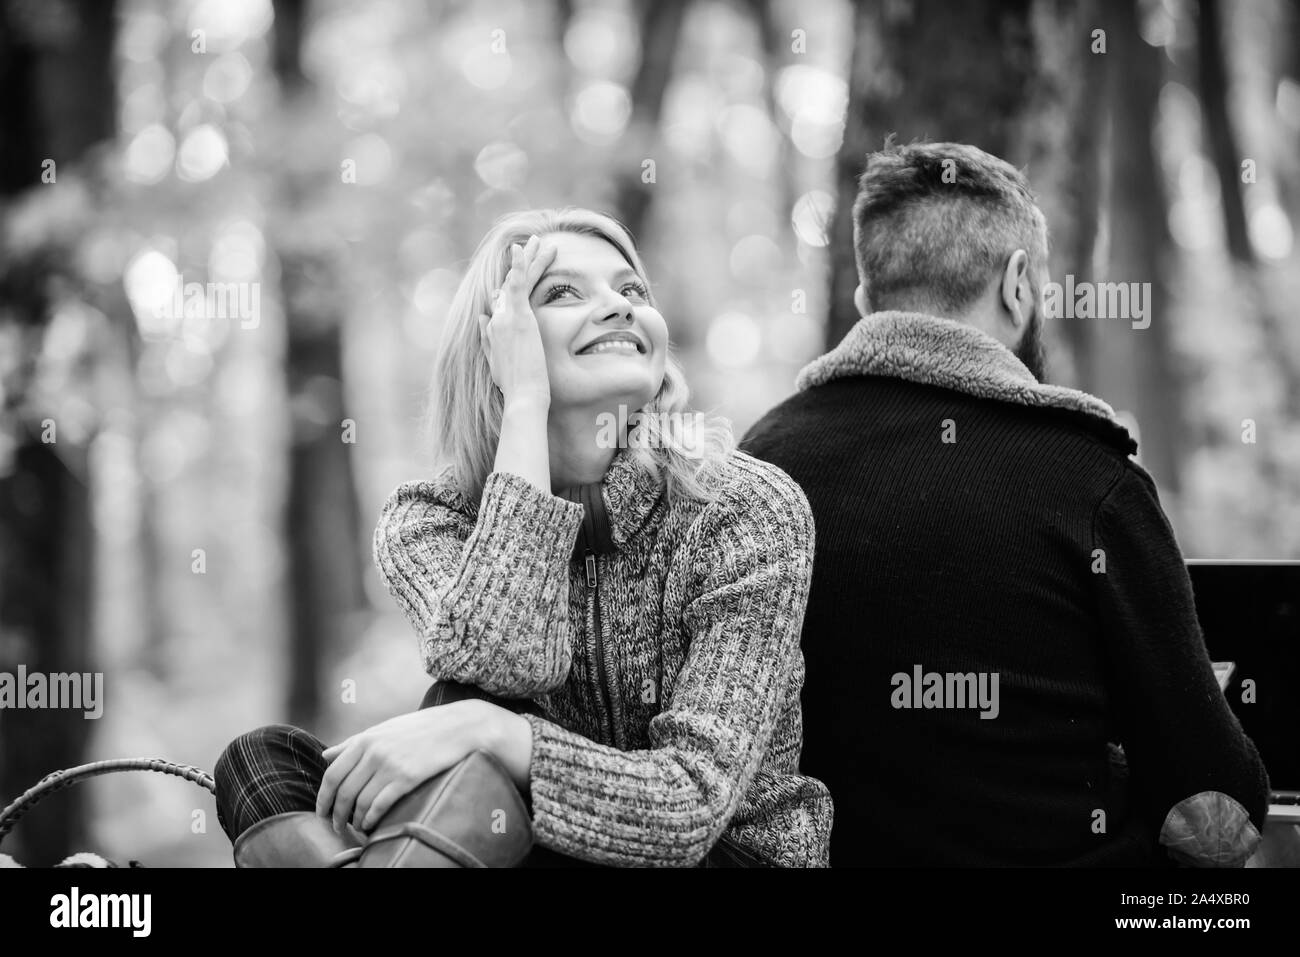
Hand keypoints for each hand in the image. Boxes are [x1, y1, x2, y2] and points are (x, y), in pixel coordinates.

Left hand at [316, 699, 502, 834]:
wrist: (457, 727)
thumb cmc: (420, 728)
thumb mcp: (384, 729)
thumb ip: (354, 743)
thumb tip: (326, 756)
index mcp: (365, 739)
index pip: (332, 775)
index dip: (323, 798)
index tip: (323, 812)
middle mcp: (373, 752)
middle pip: (343, 792)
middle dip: (336, 815)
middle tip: (336, 828)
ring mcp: (390, 765)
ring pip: (359, 802)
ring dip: (354, 821)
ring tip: (356, 829)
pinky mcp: (407, 778)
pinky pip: (379, 805)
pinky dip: (370, 820)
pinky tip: (371, 826)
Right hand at [479, 235, 556, 408]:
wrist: (522, 396)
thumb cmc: (515, 386)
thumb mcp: (498, 362)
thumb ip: (488, 339)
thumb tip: (481, 318)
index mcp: (494, 329)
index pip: (500, 300)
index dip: (508, 284)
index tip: (518, 270)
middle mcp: (496, 319)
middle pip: (507, 285)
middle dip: (520, 264)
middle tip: (528, 245)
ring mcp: (506, 317)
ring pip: (516, 280)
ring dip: (527, 257)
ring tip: (537, 239)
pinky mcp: (518, 317)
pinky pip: (518, 284)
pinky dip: (519, 264)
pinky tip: (520, 247)